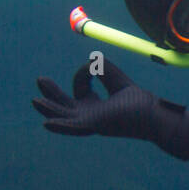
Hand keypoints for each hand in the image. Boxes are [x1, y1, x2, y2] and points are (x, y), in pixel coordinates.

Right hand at [33, 59, 183, 140]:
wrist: (154, 115)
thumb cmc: (140, 102)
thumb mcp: (116, 79)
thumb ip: (103, 68)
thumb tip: (91, 63)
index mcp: (96, 107)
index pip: (79, 87)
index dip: (84, 73)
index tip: (96, 67)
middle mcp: (91, 116)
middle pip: (64, 105)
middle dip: (51, 94)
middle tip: (40, 80)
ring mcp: (91, 123)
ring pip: (64, 116)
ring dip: (49, 109)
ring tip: (34, 100)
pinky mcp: (95, 126)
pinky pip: (73, 126)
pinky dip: (59, 125)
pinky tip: (46, 124)